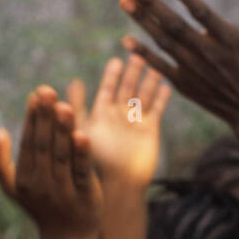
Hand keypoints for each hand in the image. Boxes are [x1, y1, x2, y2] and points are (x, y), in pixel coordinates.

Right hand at [0, 86, 101, 238]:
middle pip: (43, 147)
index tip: (35, 94)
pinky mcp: (84, 196)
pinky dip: (82, 155)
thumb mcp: (14, 188)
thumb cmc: (40, 207)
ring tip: (64, 107)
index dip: (32, 119)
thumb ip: (1, 161)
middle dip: (45, 118)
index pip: (28, 144)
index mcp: (23, 178)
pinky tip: (83, 136)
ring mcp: (62, 191)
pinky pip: (82, 173)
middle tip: (47, 91)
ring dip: (63, 131)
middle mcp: (41, 185)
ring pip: (62, 157)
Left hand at [66, 55, 170, 188]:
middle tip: (137, 54)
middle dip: (132, 71)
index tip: (117, 59)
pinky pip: (158, 108)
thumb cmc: (97, 161)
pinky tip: (166, 85)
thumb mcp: (83, 130)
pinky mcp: (151, 129)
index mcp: (101, 113)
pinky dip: (162, 97)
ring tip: (154, 65)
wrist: (119, 184)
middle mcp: (118, 115)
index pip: (107, 88)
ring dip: (148, 80)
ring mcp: (135, 121)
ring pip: (144, 94)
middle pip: (127, 87)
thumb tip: (72, 82)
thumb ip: (77, 107)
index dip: (112, 75)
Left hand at [119, 0, 238, 131]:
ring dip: (142, 21)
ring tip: (124, 1)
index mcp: (226, 38)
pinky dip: (143, 54)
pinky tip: (127, 40)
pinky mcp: (185, 84)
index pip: (200, 12)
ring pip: (162, 41)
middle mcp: (206, 53)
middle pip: (173, 24)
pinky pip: (160, 66)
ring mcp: (193, 69)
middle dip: (150, 4)